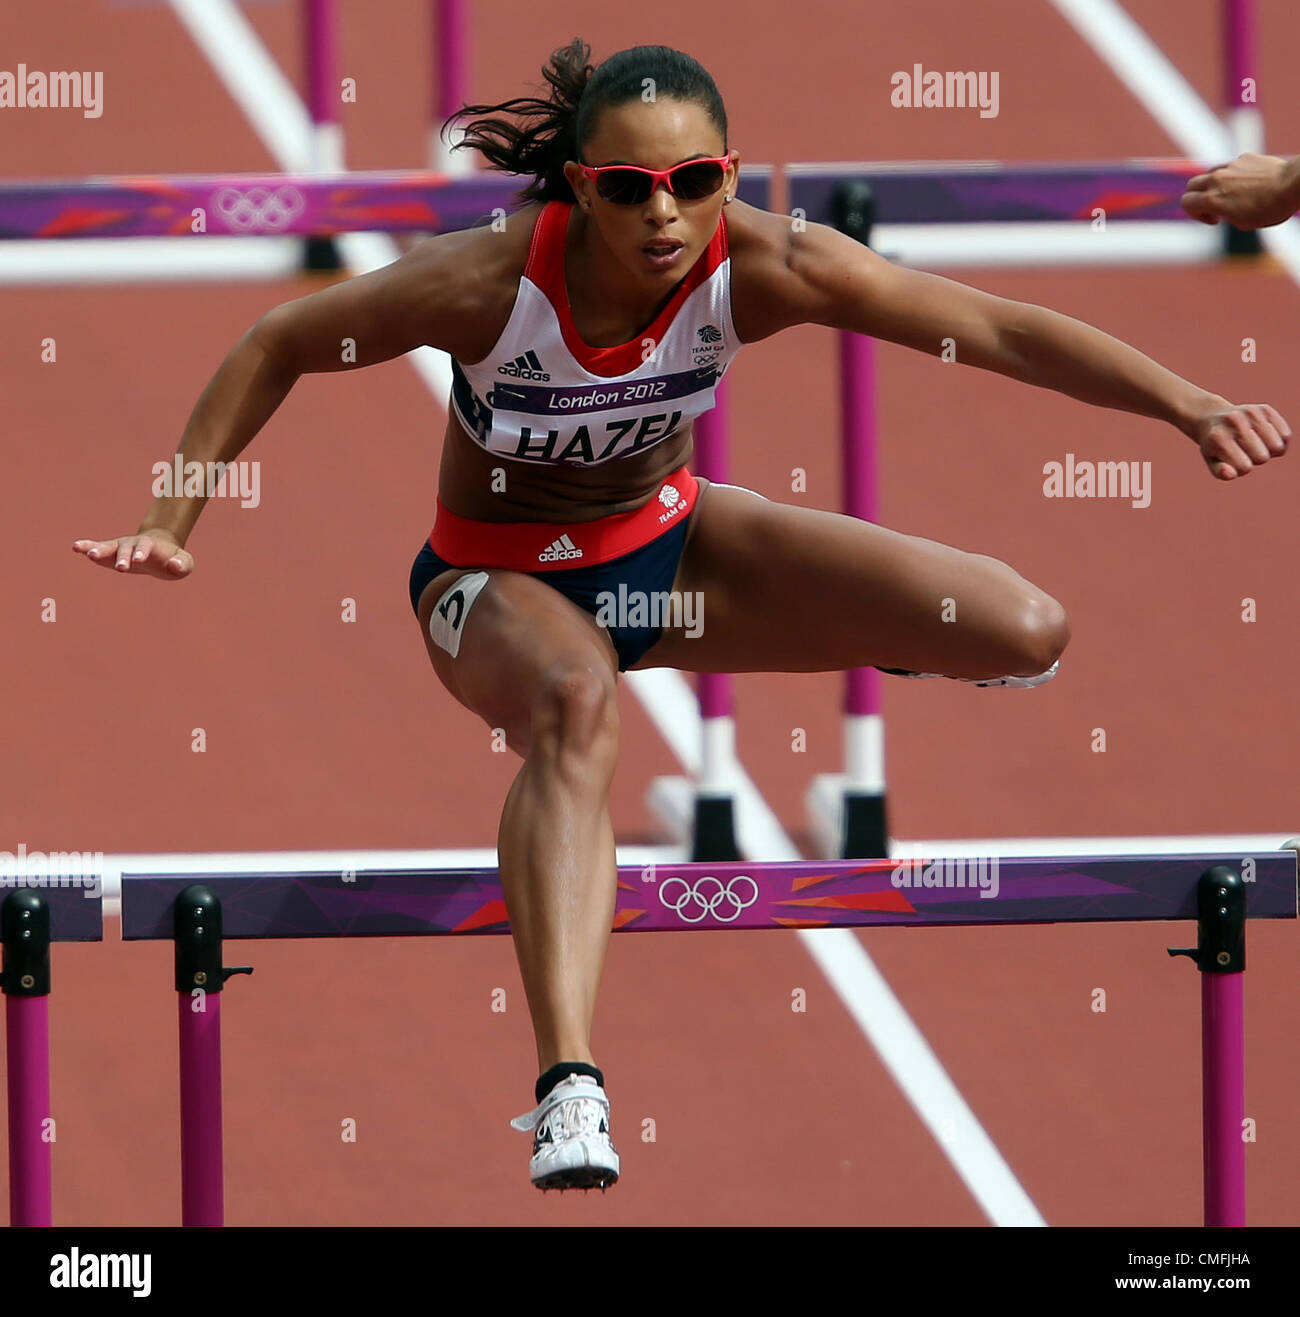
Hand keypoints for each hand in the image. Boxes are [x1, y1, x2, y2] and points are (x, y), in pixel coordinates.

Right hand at [72, 530, 193, 578]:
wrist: (160, 551)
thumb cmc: (173, 559)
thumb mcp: (183, 563)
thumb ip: (182, 564)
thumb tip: (173, 565)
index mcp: (151, 546)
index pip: (145, 547)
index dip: (141, 553)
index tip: (137, 560)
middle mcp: (133, 544)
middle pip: (125, 548)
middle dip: (121, 557)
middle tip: (119, 568)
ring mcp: (120, 547)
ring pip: (108, 546)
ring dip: (98, 549)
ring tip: (85, 552)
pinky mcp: (110, 552)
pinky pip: (97, 548)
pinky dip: (87, 547)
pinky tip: (76, 547)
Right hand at [1181, 154, 1297, 229]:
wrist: (1292, 185)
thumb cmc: (1269, 209)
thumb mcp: (1242, 223)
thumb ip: (1224, 213)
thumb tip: (1221, 208)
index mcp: (1212, 199)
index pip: (1186, 203)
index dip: (1195, 214)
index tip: (1214, 219)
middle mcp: (1217, 180)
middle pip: (1192, 185)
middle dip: (1197, 197)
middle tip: (1214, 206)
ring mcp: (1230, 166)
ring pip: (1210, 173)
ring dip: (1213, 185)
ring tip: (1231, 194)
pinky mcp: (1244, 158)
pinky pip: (1230, 166)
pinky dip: (1232, 175)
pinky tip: (1249, 184)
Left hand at [1185, 401, 1289, 480]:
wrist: (1213, 417)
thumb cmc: (1214, 446)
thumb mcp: (1211, 461)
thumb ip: (1220, 472)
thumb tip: (1231, 474)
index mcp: (1219, 438)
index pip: (1244, 467)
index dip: (1243, 468)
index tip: (1235, 460)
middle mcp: (1235, 423)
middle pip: (1262, 457)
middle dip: (1255, 460)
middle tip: (1244, 450)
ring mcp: (1251, 413)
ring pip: (1277, 446)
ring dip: (1269, 451)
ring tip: (1255, 444)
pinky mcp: (1265, 409)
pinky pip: (1286, 435)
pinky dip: (1280, 441)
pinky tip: (1266, 438)